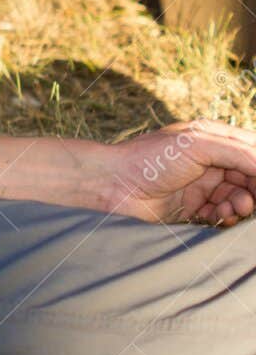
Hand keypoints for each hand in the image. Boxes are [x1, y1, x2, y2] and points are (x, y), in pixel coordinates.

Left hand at [103, 119, 255, 225]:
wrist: (114, 185)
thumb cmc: (150, 158)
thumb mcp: (198, 145)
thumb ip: (238, 153)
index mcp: (212, 138)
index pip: (251, 150)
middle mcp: (209, 160)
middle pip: (249, 176)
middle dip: (254, 189)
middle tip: (248, 200)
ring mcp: (201, 185)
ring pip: (238, 197)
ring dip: (242, 204)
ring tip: (235, 207)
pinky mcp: (192, 207)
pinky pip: (221, 214)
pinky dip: (225, 216)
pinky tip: (218, 216)